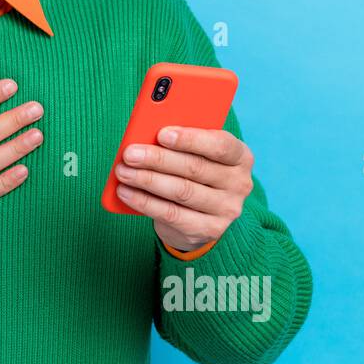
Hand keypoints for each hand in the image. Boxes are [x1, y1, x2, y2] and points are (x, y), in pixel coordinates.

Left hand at [113, 126, 253, 254]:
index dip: (190, 139)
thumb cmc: (195, 172)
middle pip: (195, 168)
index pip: (220, 145)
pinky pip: (171, 214)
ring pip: (181, 191)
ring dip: (147, 180)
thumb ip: (180, 143)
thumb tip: (145, 134)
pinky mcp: (208, 230)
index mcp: (240, 157)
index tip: (161, 134)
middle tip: (130, 153)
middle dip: (158, 159)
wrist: (204, 216)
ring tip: (123, 171)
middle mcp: (239, 184)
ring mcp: (226, 209)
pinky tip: (125, 192)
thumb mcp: (196, 153)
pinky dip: (144, 202)